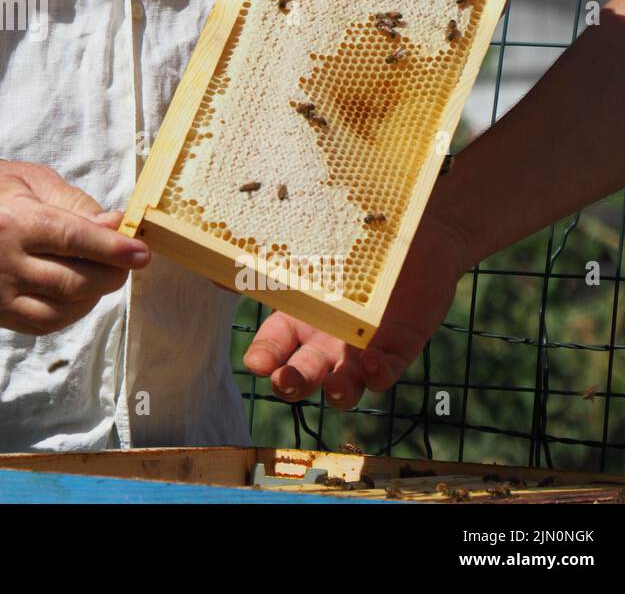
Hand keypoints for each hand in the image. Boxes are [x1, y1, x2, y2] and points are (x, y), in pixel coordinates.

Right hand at [0, 160, 149, 334]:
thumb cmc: (2, 193)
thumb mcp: (39, 183)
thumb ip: (80, 207)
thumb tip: (118, 228)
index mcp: (11, 221)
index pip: (72, 239)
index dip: (112, 249)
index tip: (143, 254)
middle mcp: (0, 262)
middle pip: (71, 282)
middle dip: (110, 275)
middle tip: (127, 263)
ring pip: (61, 311)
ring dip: (93, 296)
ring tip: (100, 275)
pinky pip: (44, 324)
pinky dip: (70, 311)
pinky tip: (77, 293)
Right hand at [242, 213, 472, 407]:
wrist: (410, 233)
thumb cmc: (352, 243)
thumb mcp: (304, 251)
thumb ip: (264, 263)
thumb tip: (214, 269)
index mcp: (298, 320)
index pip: (272, 348)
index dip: (263, 358)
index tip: (256, 363)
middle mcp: (327, 341)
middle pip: (304, 374)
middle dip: (292, 383)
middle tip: (285, 381)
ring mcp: (362, 348)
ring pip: (347, 384)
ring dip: (337, 391)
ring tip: (334, 387)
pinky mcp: (400, 345)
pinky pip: (389, 369)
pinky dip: (380, 373)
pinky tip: (372, 362)